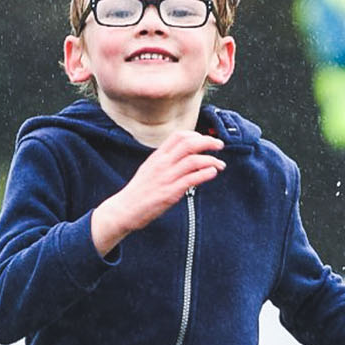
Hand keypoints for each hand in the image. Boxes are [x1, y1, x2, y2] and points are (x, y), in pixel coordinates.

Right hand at [90, 130, 224, 255]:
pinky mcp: (170, 193)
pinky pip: (192, 179)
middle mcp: (162, 163)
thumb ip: (165, 161)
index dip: (196, 135)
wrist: (124, 209)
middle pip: (189, 144)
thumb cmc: (139, 192)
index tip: (205, 140)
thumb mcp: (150, 169)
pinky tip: (213, 173)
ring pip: (193, 160)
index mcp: (157, 156)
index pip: (178, 136)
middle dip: (208, 142)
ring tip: (220, 164)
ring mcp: (166, 177)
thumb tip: (183, 157)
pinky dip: (206, 173)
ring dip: (211, 160)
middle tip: (220, 145)